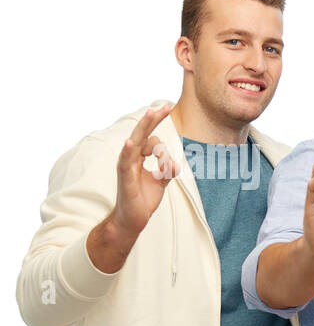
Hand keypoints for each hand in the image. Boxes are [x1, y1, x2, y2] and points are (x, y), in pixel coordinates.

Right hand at [111, 106, 178, 237]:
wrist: (133, 219)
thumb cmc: (143, 199)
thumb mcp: (161, 181)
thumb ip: (167, 170)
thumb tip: (176, 164)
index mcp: (138, 157)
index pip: (148, 136)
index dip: (157, 123)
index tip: (167, 108)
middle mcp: (130, 158)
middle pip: (141, 134)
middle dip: (152, 119)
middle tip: (163, 106)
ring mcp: (126, 166)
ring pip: (135, 143)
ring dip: (144, 127)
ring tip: (153, 114)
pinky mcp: (125, 178)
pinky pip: (125, 162)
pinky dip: (128, 151)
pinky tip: (131, 142)